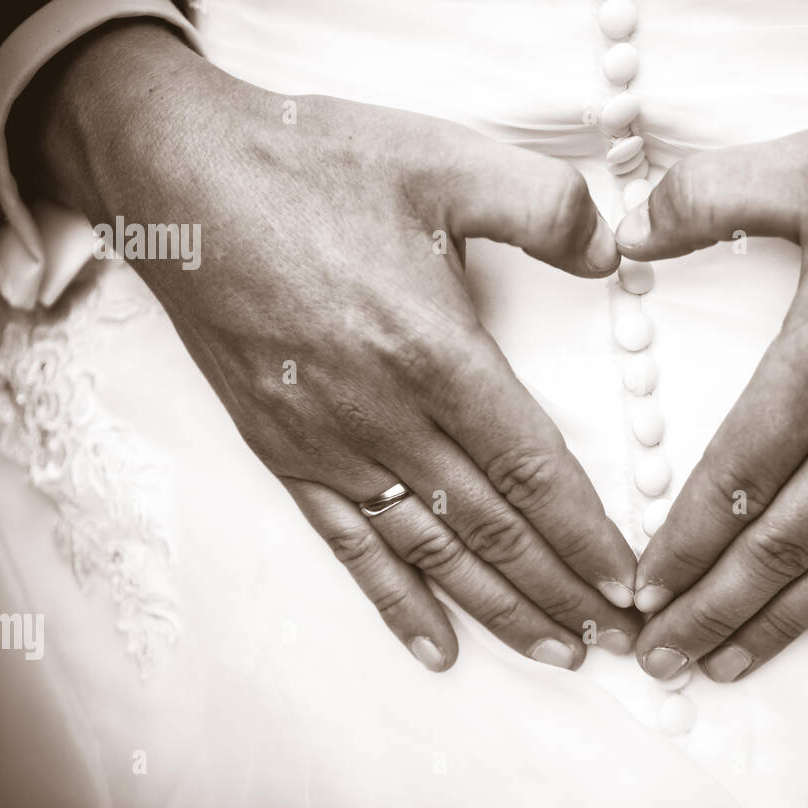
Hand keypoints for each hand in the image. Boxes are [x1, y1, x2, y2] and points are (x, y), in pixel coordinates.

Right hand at [19, 21, 640, 670]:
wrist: (178, 181)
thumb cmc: (313, 165)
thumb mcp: (445, 157)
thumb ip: (546, 206)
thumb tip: (616, 253)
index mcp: (433, 351)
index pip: (530, 469)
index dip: (585, 533)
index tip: (629, 582)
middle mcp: (383, 416)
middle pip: (491, 526)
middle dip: (561, 588)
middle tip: (616, 636)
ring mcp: (329, 444)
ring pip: (432, 550)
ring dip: (499, 607)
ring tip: (556, 650)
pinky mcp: (284, 451)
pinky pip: (350, 544)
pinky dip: (398, 601)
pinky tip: (436, 645)